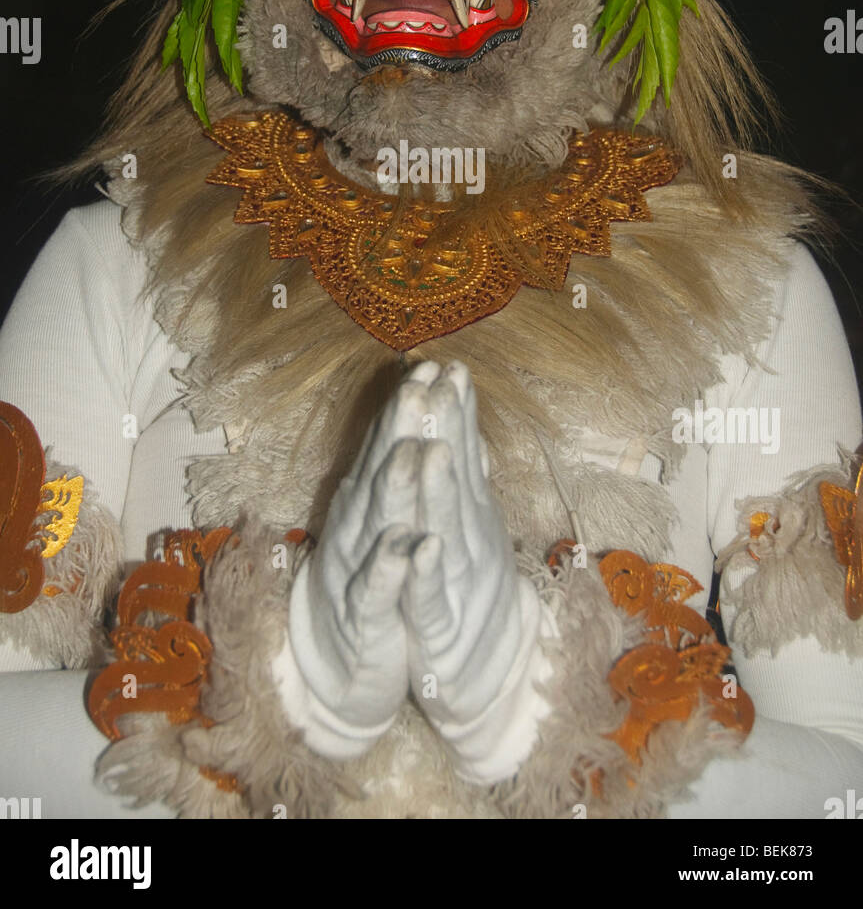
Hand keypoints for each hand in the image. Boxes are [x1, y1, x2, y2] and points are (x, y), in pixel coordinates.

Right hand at [285, 363, 439, 746]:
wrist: (347, 662)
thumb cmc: (379, 578)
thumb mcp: (397, 517)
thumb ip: (411, 469)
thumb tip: (441, 412)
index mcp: (373, 499)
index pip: (394, 444)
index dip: (412, 408)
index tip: (435, 367)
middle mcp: (360, 525)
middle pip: (382, 470)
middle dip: (402, 429)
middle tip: (420, 386)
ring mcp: (357, 569)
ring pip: (377, 524)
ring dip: (395, 489)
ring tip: (414, 453)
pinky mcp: (363, 617)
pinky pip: (377, 591)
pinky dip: (392, 569)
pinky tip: (410, 546)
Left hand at [401, 362, 528, 730]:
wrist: (484, 680)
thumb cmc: (468, 595)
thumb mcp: (469, 532)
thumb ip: (468, 485)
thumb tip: (471, 436)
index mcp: (468, 517)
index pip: (461, 457)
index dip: (456, 414)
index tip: (450, 367)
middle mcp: (467, 542)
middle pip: (455, 482)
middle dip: (447, 432)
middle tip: (441, 384)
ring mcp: (456, 586)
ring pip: (445, 533)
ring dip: (440, 493)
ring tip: (433, 449)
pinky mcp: (437, 632)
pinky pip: (429, 601)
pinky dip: (425, 573)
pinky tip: (423, 546)